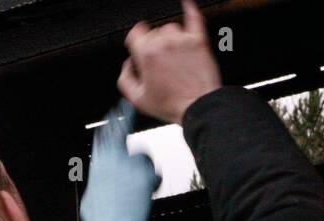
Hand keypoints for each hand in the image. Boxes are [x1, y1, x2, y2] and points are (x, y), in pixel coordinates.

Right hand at [79, 97, 160, 220]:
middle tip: (125, 108)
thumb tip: (96, 184)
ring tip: (141, 186)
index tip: (115, 111)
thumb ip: (96, 184)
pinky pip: (154, 175)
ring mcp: (128, 167)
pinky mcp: (144, 176)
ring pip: (142, 158)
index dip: (110, 123)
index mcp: (98, 165)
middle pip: (119, 131)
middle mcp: (111, 160)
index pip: (103, 136)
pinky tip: (149, 192)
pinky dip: (152, 184)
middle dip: (122, 119)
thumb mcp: (90, 199)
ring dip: (143, 169)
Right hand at [118, 0, 221, 125]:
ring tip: (173, 55)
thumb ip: (125, 79)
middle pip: (153, 32)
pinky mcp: (198, 41)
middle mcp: (164, 43)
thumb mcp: (138, 99)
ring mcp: (182, 40)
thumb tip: (127, 66)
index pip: (135, 33)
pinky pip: (194, 17)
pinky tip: (187, 5)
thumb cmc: (171, 105)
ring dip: (169, 37)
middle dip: (153, 44)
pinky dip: (190, 10)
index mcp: (147, 54)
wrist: (197, 107)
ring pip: (170, 28)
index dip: (135, 40)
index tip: (137, 45)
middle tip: (159, 62)